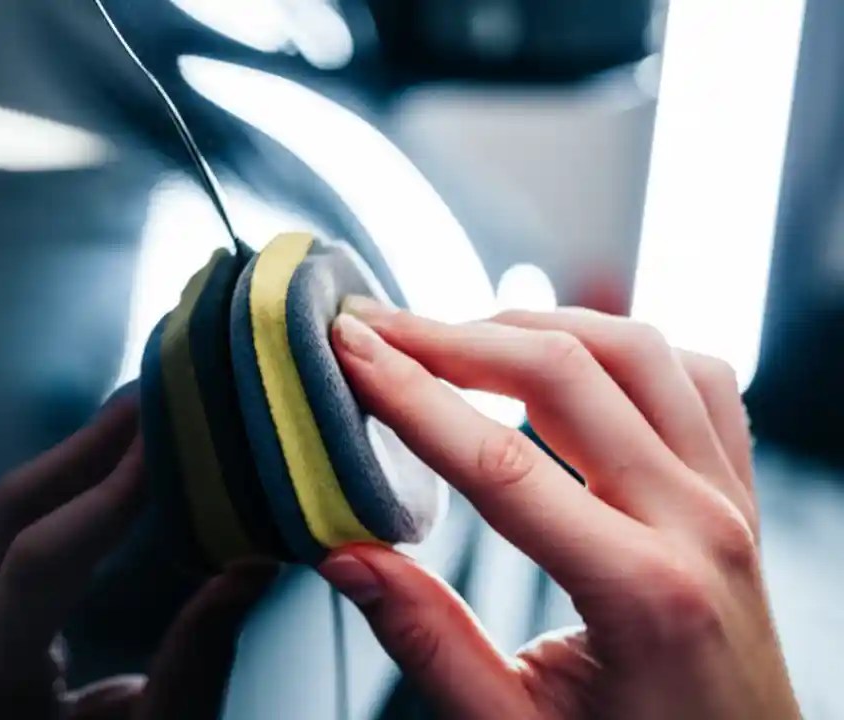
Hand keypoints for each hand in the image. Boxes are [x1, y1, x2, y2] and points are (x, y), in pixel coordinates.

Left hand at [0, 389, 276, 718]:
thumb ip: (197, 659)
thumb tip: (247, 564)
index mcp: (3, 684)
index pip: (38, 562)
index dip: (101, 495)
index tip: (161, 442)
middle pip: (12, 517)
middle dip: (85, 447)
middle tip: (156, 392)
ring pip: (19, 515)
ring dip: (82, 456)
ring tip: (150, 412)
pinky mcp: (18, 614)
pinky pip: (38, 530)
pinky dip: (84, 486)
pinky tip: (132, 463)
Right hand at [320, 300, 798, 719]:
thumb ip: (428, 642)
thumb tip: (344, 553)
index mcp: (643, 593)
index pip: (499, 463)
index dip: (411, 396)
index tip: (349, 351)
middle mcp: (700, 525)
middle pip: (569, 374)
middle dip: (455, 338)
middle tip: (375, 328)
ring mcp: (730, 501)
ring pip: (636, 349)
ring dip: (534, 326)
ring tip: (452, 338)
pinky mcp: (739, 494)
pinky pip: (692, 377)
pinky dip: (618, 347)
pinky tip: (563, 362)